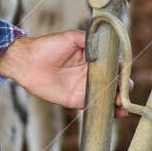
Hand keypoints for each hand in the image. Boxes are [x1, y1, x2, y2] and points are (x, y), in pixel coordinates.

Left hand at [0, 31, 125, 113]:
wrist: (28, 62)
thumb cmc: (48, 46)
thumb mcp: (71, 37)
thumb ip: (89, 40)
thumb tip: (106, 44)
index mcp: (93, 59)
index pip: (114, 65)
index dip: (122, 70)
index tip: (123, 73)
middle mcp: (92, 74)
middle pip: (115, 82)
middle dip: (123, 87)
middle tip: (123, 90)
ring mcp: (86, 88)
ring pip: (109, 96)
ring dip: (119, 101)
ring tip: (122, 103)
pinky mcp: (77, 100)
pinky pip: (96, 106)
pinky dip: (108, 111)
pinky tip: (117, 113)